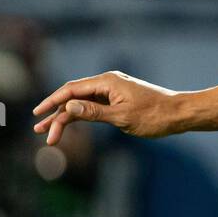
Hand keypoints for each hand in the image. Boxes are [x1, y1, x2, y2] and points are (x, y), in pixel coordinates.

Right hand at [32, 71, 180, 144]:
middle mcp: (108, 83)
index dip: (52, 101)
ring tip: (50, 134)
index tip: (38, 114)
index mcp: (107, 82)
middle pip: (74, 97)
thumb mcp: (122, 117)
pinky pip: (94, 107)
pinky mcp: (118, 100)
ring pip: (83, 103)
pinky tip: (70, 125)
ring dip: (67, 117)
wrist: (179, 113)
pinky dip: (82, 116)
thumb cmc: (154, 115)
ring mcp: (113, 91)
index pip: (71, 90)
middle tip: (40, 130)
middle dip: (56, 114)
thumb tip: (69, 107)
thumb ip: (94, 112)